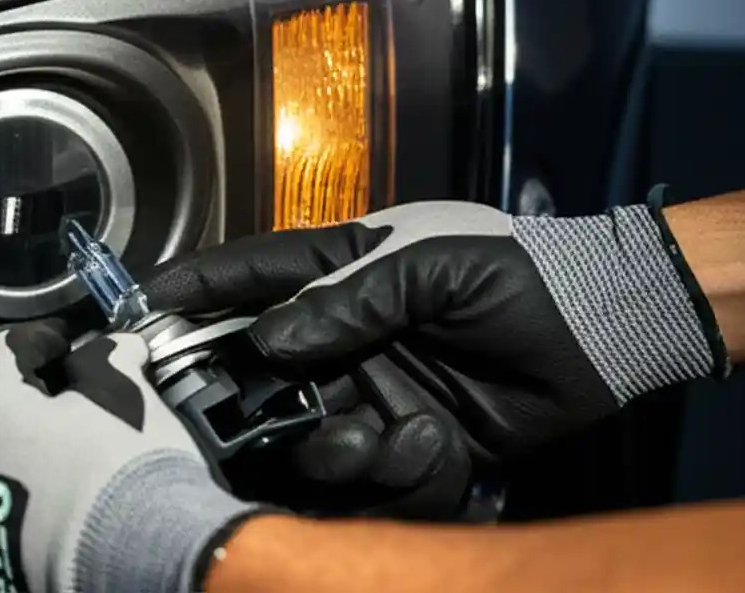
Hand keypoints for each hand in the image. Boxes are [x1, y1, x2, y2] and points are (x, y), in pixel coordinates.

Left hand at [0, 320, 256, 592]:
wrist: (142, 574)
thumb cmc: (125, 473)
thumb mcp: (123, 395)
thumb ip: (105, 358)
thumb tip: (112, 349)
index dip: (37, 342)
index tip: (70, 346)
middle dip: (23, 414)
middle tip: (73, 414)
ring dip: (16, 470)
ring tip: (69, 477)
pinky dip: (17, 522)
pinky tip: (59, 525)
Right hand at [142, 197, 725, 458]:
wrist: (603, 326)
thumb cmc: (513, 269)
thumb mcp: (428, 264)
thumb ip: (347, 299)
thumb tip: (270, 343)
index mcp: (341, 278)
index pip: (250, 280)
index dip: (196, 292)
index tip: (142, 308)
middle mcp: (344, 341)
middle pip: (263, 379)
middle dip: (253, 407)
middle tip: (255, 423)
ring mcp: (377, 394)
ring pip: (315, 443)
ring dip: (342, 452)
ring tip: (391, 434)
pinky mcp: (415, 443)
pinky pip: (379, 479)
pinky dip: (401, 474)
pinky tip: (437, 445)